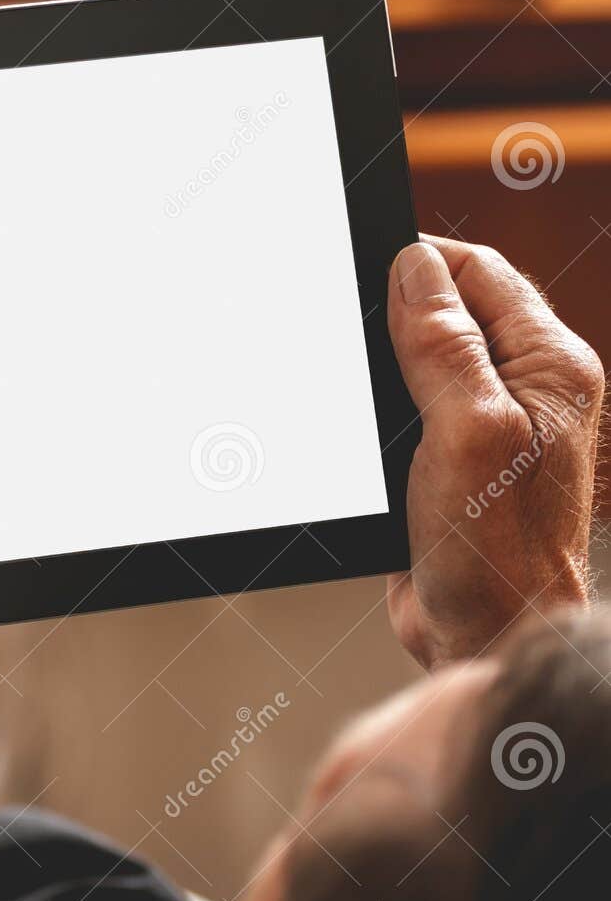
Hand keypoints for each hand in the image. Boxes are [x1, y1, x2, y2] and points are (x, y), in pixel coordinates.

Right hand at [386, 237, 602, 670]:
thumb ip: (444, 346)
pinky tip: (360, 430)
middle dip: (395, 314)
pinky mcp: (452, 464)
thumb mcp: (469, 432)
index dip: (420, 264)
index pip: (481, 274)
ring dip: (383, 366)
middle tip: (349, 329)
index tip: (364, 266)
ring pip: (422, 361)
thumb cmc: (498, 550)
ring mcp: (489, 427)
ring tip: (358, 389)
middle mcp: (526, 391)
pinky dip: (379, 411)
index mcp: (550, 367)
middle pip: (450, 312)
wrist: (486, 636)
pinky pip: (408, 412)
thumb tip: (414, 269)